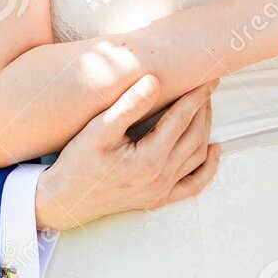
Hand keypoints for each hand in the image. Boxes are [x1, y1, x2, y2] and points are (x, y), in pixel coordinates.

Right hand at [33, 74, 221, 230]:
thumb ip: (129, 105)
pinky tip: (214, 151)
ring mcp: (161, 191)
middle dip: (204, 108)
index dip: (196, 96)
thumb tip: (155, 81)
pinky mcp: (157, 199)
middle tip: (206, 86)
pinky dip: (208, 168)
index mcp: (149, 159)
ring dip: (205, 129)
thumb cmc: (77, 163)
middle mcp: (161, 178)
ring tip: (205, 107)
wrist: (63, 201)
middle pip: (195, 136)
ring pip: (197, 156)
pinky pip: (193, 185)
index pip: (182, 119)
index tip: (208, 77)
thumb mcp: (99, 129)